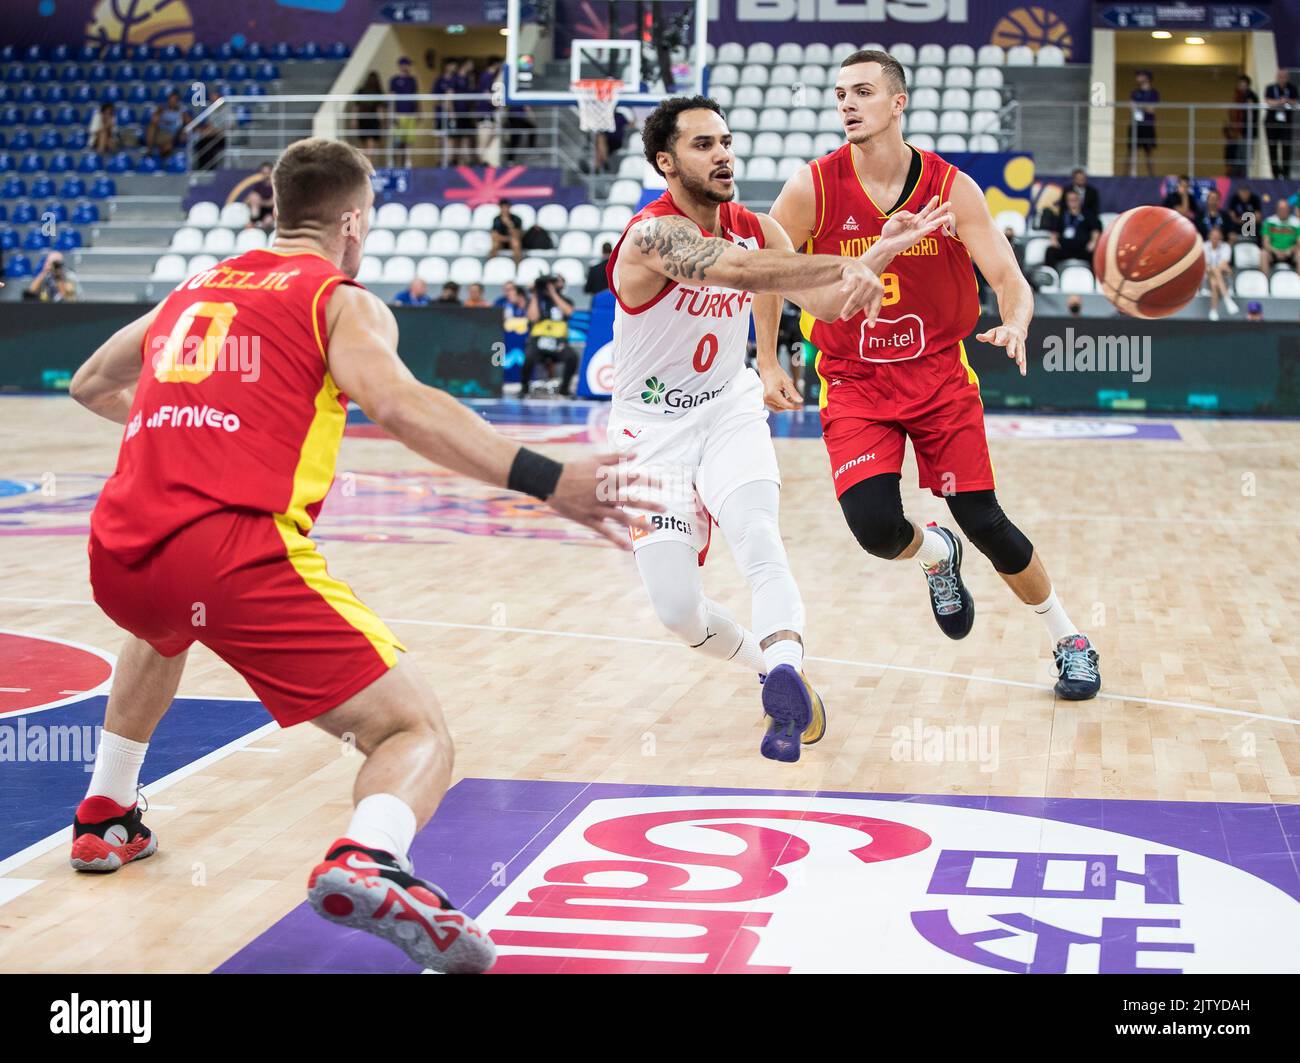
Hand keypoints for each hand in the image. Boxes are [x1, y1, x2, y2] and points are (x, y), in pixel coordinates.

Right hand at [546, 451, 662, 548]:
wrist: (551, 481)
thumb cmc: (574, 469)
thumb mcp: (594, 459)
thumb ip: (616, 457)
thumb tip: (635, 454)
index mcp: (607, 478)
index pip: (633, 479)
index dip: (649, 481)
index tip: (663, 485)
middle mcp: (605, 494)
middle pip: (631, 500)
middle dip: (649, 504)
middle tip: (665, 509)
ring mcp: (597, 508)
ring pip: (621, 517)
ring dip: (639, 523)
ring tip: (655, 529)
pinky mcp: (588, 519)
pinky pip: (604, 531)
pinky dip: (616, 539)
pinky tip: (628, 548)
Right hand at [760, 362, 801, 410]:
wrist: (767, 368)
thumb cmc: (777, 373)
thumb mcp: (787, 382)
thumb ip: (794, 393)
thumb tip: (801, 401)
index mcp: (772, 394)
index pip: (786, 405)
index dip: (795, 407)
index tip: (802, 407)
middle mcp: (766, 399)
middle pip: (781, 408)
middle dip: (788, 405)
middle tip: (793, 397)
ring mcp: (764, 399)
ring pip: (777, 408)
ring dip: (784, 403)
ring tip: (786, 393)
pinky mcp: (764, 399)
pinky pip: (773, 405)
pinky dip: (779, 402)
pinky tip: (782, 393)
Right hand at [836, 260, 883, 323]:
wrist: (855, 267)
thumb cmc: (863, 283)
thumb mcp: (870, 293)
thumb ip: (870, 304)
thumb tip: (871, 321)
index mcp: (880, 291)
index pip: (876, 306)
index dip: (873, 316)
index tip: (871, 326)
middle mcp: (874, 286)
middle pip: (862, 303)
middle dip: (852, 312)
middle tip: (845, 319)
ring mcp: (865, 281)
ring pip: (855, 298)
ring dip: (847, 308)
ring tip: (843, 315)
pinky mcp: (856, 277)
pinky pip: (850, 287)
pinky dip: (846, 289)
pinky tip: (842, 292)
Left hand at [879, 195, 955, 252]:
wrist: (885, 243)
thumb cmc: (890, 231)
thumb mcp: (895, 218)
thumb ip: (903, 214)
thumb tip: (912, 216)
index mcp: (915, 220)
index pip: (925, 211)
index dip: (931, 204)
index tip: (937, 196)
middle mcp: (919, 226)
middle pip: (932, 216)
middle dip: (941, 210)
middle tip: (950, 203)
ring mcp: (918, 232)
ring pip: (931, 225)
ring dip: (940, 221)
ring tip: (949, 217)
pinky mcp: (914, 238)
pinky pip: (922, 233)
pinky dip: (927, 229)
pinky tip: (933, 226)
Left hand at [976, 322, 1027, 376]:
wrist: (1016, 328)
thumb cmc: (1001, 332)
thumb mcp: (993, 332)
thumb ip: (986, 336)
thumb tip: (977, 336)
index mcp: (1004, 332)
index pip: (1001, 336)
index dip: (999, 339)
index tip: (997, 342)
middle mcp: (1013, 338)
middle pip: (1012, 344)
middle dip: (1011, 349)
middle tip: (1011, 355)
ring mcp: (1019, 343)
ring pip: (1020, 350)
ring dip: (1020, 356)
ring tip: (1018, 363)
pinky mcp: (1022, 350)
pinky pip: (1024, 358)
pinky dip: (1023, 365)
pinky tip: (1023, 373)